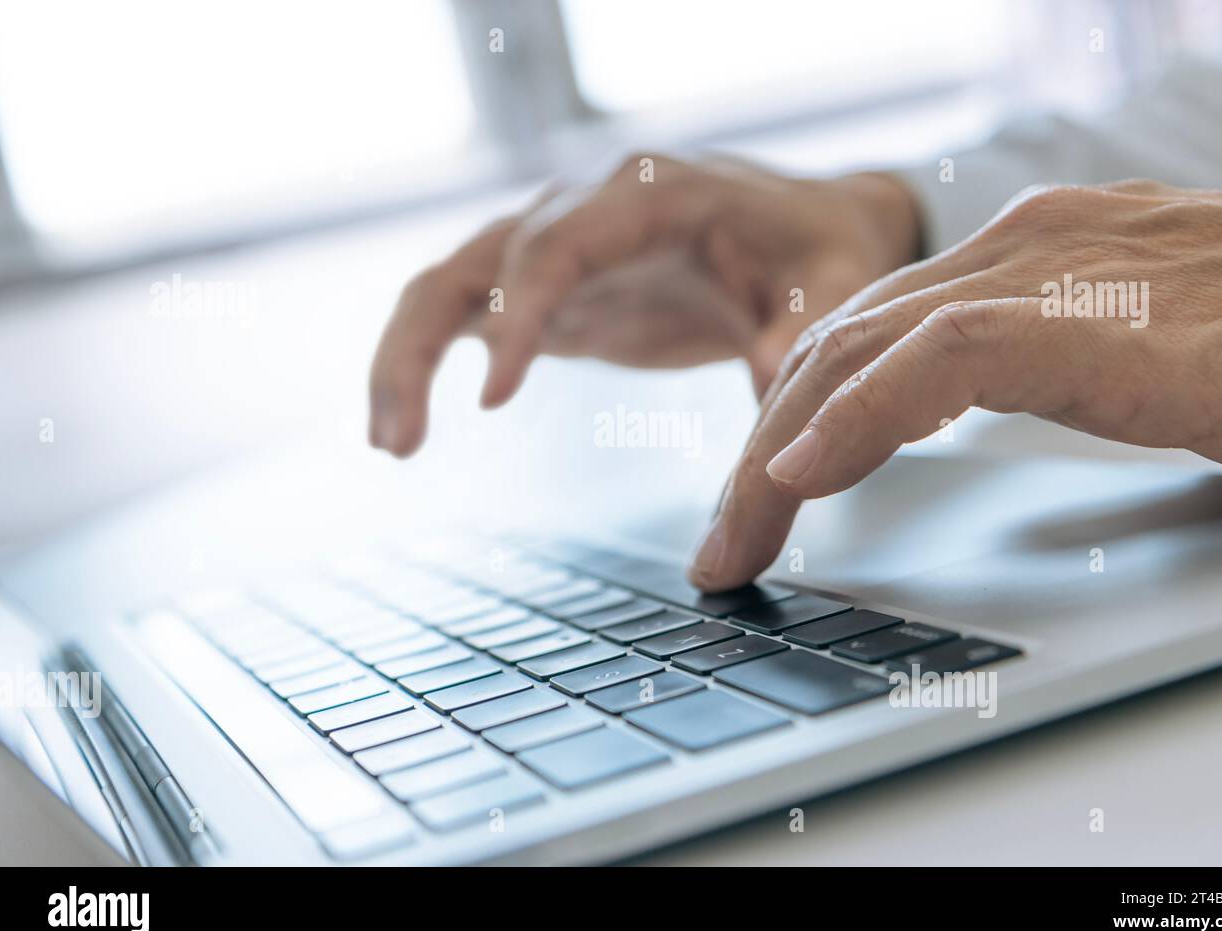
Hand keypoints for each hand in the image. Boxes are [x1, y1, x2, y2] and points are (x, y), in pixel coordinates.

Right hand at [368, 154, 919, 454]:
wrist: (810, 233)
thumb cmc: (817, 249)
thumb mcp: (829, 286)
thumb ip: (799, 336)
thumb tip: (771, 403)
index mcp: (646, 195)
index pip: (555, 244)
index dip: (518, 312)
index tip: (496, 394)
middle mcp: (583, 212)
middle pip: (472, 262)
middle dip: (422, 344)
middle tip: (402, 438)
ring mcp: (557, 252)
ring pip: (448, 287)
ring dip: (404, 359)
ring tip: (391, 444)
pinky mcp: (552, 296)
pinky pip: (465, 319)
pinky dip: (426, 367)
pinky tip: (408, 429)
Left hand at [687, 181, 1221, 590]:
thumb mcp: (1127, 354)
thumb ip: (1038, 369)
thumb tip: (961, 421)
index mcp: (1022, 258)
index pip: (862, 337)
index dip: (792, 421)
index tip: (757, 505)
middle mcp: (1018, 250)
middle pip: (837, 347)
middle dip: (760, 452)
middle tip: (722, 546)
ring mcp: (1052, 273)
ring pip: (862, 352)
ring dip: (780, 454)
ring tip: (736, 540)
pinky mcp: (1095, 317)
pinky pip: (942, 361)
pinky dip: (863, 417)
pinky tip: (807, 476)